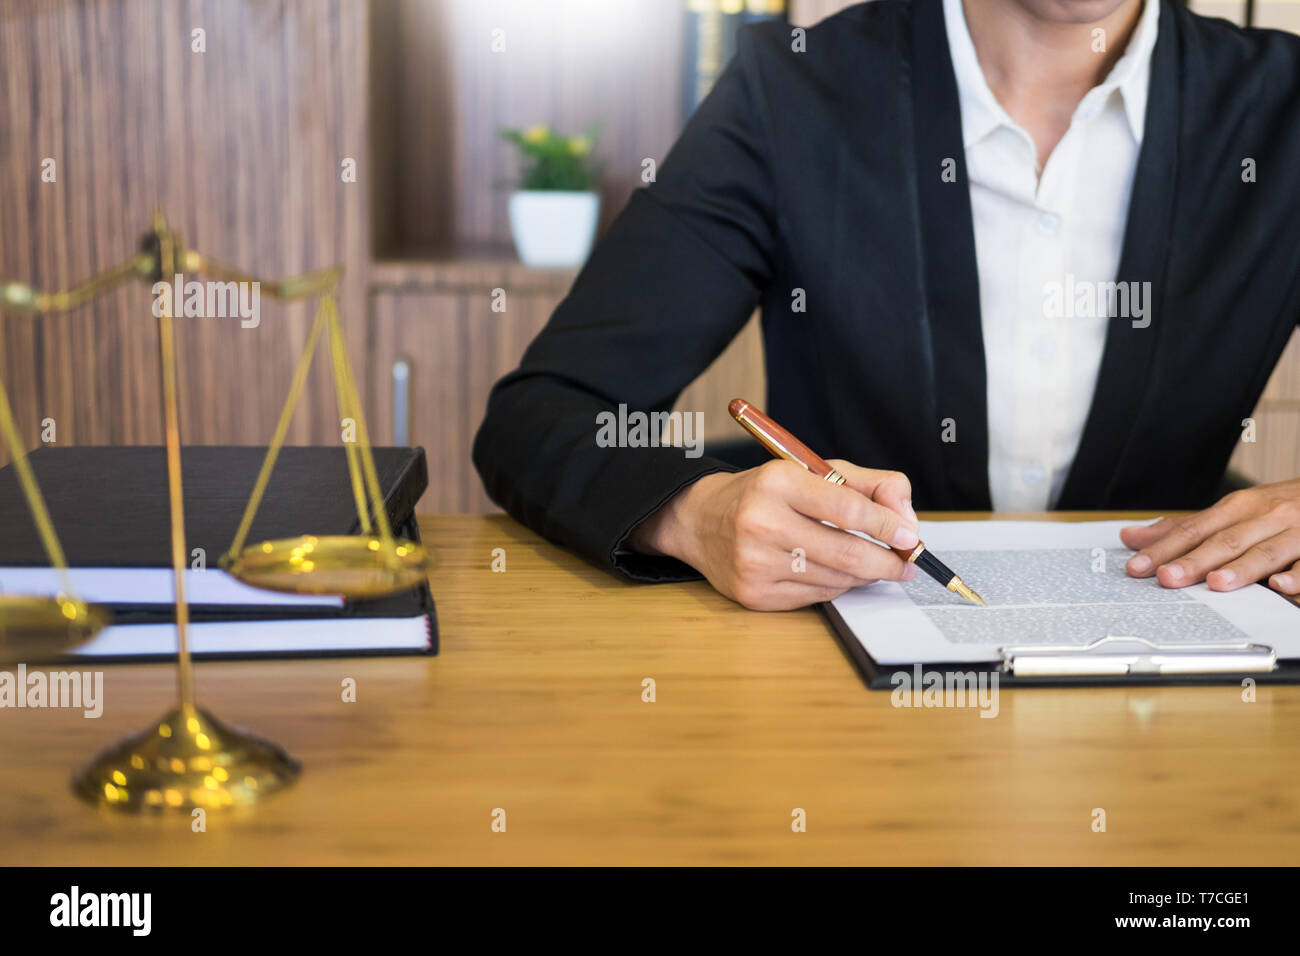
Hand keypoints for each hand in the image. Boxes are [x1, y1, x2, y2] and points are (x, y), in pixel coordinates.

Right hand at [627, 459, 920, 609]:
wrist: (700, 520)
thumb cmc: (766, 494)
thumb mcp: (812, 471)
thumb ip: (868, 485)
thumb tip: (906, 520)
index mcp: (777, 482)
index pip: (848, 509)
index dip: (887, 525)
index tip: (909, 536)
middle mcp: (761, 522)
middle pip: (846, 552)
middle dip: (886, 562)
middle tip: (906, 564)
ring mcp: (755, 562)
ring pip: (835, 579)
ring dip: (863, 575)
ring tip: (875, 566)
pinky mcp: (753, 593)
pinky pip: (816, 596)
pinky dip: (836, 586)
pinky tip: (837, 573)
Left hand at [1121, 478, 1299, 594]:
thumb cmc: (1276, 507)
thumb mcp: (1231, 511)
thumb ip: (1184, 527)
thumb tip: (1132, 537)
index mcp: (1237, 507)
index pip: (1193, 529)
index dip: (1164, 548)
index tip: (1137, 566)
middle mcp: (1264, 517)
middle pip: (1225, 540)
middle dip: (1195, 560)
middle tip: (1167, 577)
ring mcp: (1294, 532)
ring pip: (1265, 551)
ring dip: (1241, 568)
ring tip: (1216, 583)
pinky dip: (1297, 575)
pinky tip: (1280, 585)